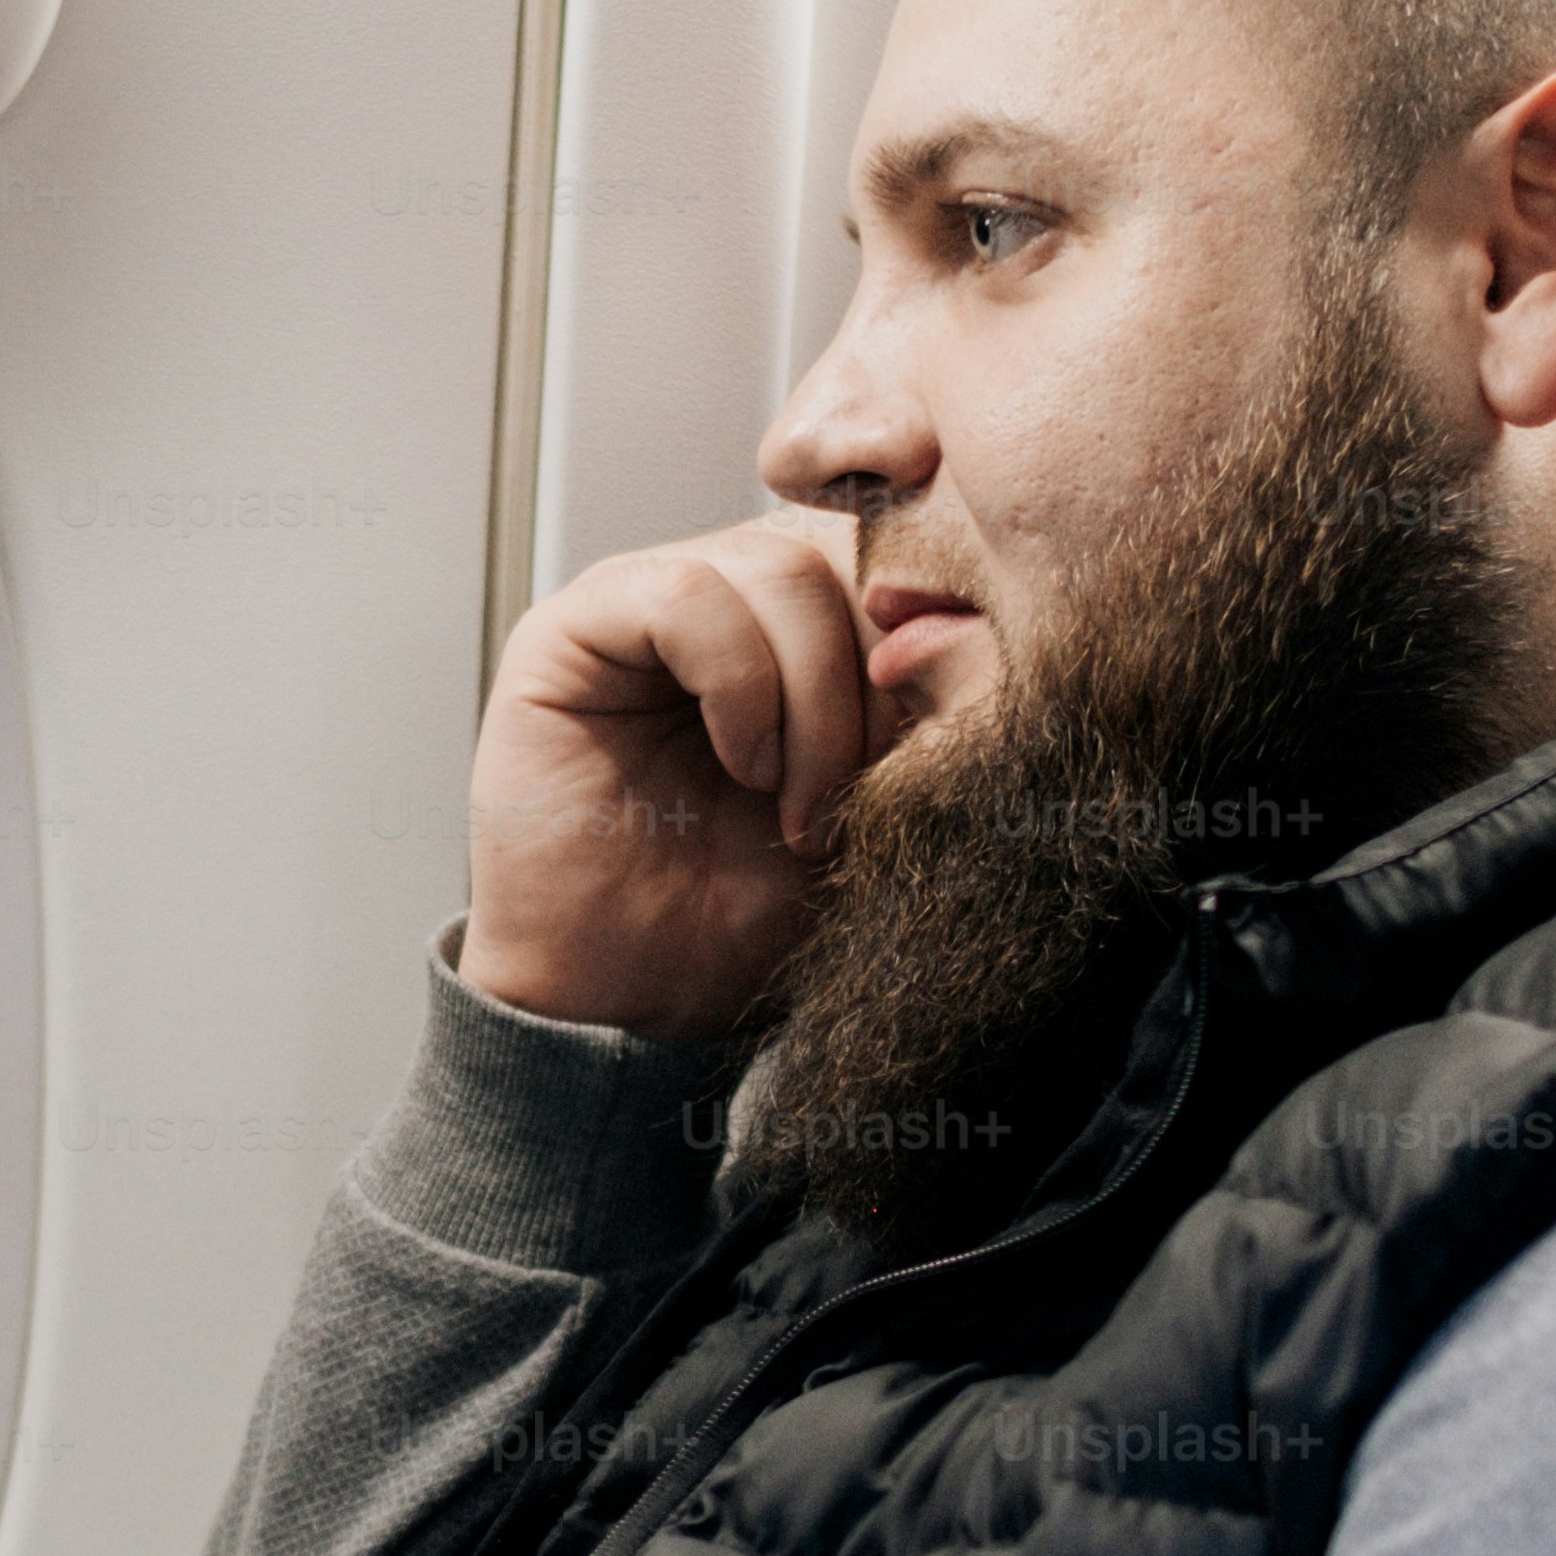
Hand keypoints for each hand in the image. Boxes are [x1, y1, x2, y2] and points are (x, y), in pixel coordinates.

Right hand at [455, 511, 917, 1035]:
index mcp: (798, 628)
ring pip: (776, 568)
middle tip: (859, 798)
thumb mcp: (880, 810)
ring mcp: (644, 602)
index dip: (934, 623)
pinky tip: (745, 765)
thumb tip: (983, 635)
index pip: (891, 557)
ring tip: (794, 801)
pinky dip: (738, 682)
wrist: (624, 998)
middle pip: (844, 558)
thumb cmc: (742, 914)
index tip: (954, 723)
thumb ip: (934, 719)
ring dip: (813, 698)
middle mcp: (724, 598)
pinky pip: (685, 595)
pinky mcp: (571, 629)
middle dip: (876, 683)